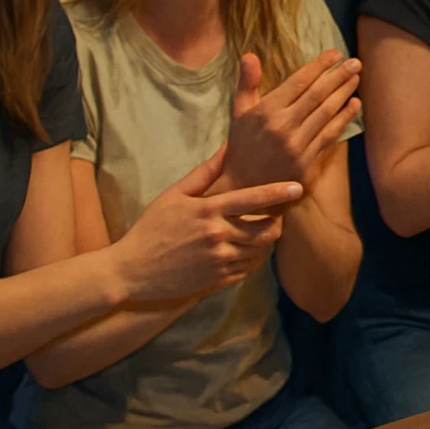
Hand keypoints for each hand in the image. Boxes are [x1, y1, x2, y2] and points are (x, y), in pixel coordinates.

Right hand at [110, 146, 298, 302]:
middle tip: (276, 216)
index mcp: (208, 210)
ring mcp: (218, 260)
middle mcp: (217, 235)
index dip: (278, 192)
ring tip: (262, 233)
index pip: (251, 199)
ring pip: (260, 250)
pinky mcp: (217, 280)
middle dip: (277, 222)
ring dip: (266, 242)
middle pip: (265, 228)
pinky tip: (247, 252)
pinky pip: (248, 269)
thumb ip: (204, 173)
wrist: (131, 270)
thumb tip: (227, 148)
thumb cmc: (151, 227)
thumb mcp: (173, 195)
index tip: (298, 187)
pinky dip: (253, 260)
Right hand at [225, 51, 361, 190]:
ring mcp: (296, 146)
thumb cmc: (242, 144)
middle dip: (339, 76)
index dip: (319, 66)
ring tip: (356, 78)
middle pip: (317, 95)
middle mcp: (283, 127)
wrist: (243, 186)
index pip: (299, 82)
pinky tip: (355, 105)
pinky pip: (330, 135)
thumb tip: (249, 55)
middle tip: (356, 63)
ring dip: (344, 94)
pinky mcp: (306, 162)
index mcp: (266, 111)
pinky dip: (344, 119)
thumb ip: (247, 83)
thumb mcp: (238, 112)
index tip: (336, 54)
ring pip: (327, 114)